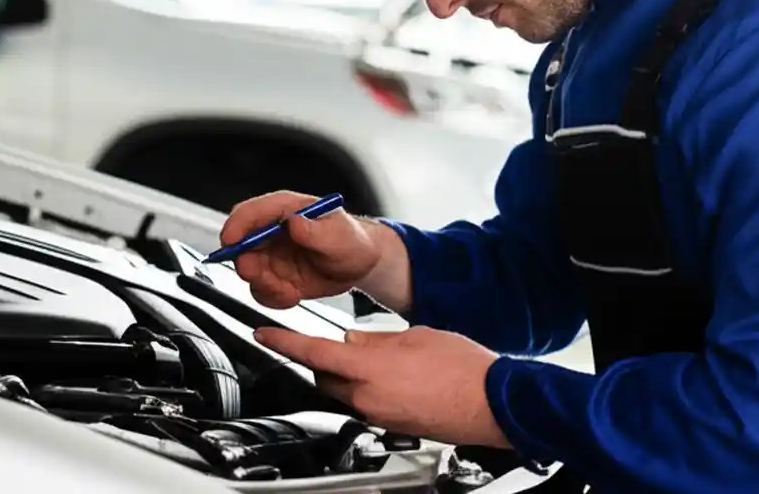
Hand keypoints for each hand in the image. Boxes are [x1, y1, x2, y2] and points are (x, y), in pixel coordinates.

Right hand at [220, 190, 407, 309]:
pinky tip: (294, 294)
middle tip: (259, 275)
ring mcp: (271, 256)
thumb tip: (294, 222)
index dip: (236, 226)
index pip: (249, 212)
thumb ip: (315, 230)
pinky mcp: (274, 277)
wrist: (360, 264)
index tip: (231, 242)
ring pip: (249, 272)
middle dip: (246, 263)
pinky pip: (262, 291)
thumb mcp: (339, 234)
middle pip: (241, 245)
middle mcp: (271, 232)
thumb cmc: (351, 240)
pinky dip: (274, 298)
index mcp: (283, 209)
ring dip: (264, 285)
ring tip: (289, 290)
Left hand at [255, 325, 509, 448]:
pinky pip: (367, 404)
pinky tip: (398, 378)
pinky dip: (370, 389)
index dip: (283, 341)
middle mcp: (367, 397)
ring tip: (386, 361)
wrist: (494, 403)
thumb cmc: (464, 368)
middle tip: (349, 344)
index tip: (264, 334)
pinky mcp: (390, 426)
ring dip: (351, 375)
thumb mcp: (415, 335)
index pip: (313, 352)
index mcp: (370, 369)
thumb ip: (375, 339)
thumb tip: (351, 342)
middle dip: (327, 359)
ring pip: (347, 391)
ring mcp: (378, 415)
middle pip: (326, 375)